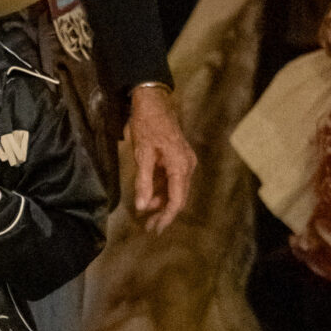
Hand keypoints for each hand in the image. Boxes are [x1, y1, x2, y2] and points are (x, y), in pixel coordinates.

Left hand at [126, 86, 194, 233]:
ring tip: (146, 214)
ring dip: (161, 202)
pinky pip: (172, 179)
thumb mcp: (142, 154)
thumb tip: (143, 207)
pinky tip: (150, 196)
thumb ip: (144, 182)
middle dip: (163, 213)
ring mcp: (184, 161)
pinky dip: (161, 189)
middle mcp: (188, 165)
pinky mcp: (178, 157)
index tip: (155, 230)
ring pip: (175, 189)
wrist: (153, 101)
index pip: (177, 200)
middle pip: (178, 197)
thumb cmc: (147, 125)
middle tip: (148, 227)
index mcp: (181, 166)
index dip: (166, 217)